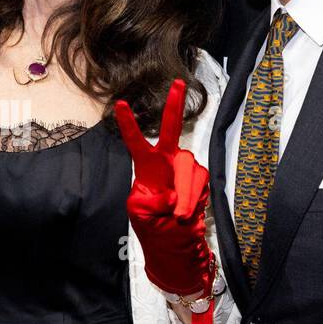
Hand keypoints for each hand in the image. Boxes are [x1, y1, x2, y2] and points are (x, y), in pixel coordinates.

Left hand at [115, 79, 212, 296]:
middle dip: (174, 106)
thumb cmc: (154, 224)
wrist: (176, 239)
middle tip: (179, 84)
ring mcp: (185, 166)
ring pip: (188, 169)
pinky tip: (188, 211)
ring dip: (185, 195)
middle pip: (171, 130)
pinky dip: (194, 198)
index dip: (129, 125)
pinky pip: (200, 181)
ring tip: (177, 214)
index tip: (122, 105)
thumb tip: (170, 197)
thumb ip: (151, 203)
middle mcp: (167, 160)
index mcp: (146, 167)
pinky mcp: (200, 176)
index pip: (135, 143)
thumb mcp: (143, 215)